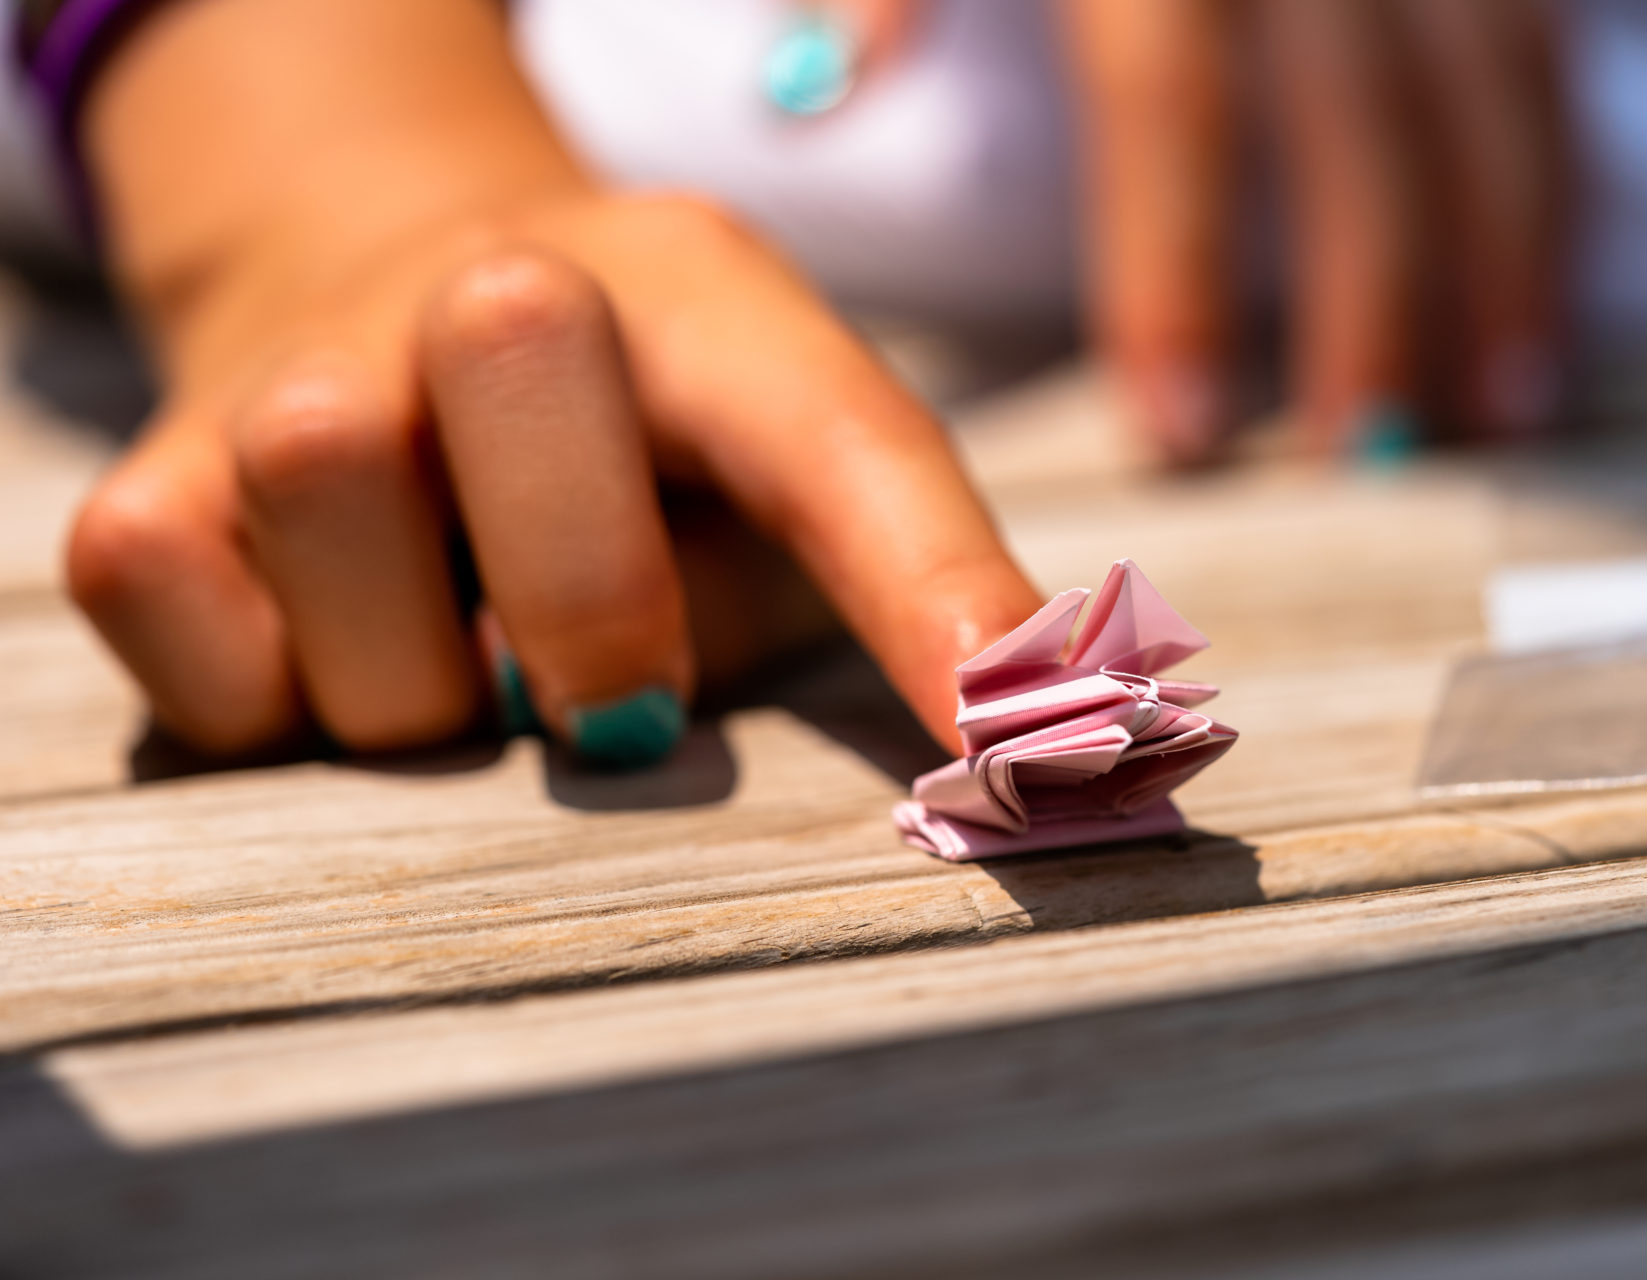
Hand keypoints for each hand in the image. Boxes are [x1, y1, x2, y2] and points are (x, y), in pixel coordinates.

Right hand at [65, 0, 1040, 762]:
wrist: (371, 304)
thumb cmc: (627, 453)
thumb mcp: (765, 481)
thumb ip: (876, 586)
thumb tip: (1022, 748)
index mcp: (695, 296)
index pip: (841, 438)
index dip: (931, 593)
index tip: (1022, 752)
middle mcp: (484, 293)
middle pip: (523, 408)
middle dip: (590, 605)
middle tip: (620, 692)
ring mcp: (297, 381)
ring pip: (354, 584)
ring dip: (437, 691)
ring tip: (461, 645)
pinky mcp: (141, 495)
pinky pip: (199, 657)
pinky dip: (279, 704)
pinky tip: (331, 639)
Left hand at [1061, 0, 1571, 463]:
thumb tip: (821, 78)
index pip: (1174, 101)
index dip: (1178, 272)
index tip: (1180, 429)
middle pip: (1356, 124)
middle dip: (1367, 303)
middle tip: (1352, 458)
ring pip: (1489, 90)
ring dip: (1505, 260)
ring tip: (1500, 412)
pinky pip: (1544, 52)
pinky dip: (1556, 178)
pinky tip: (1546, 297)